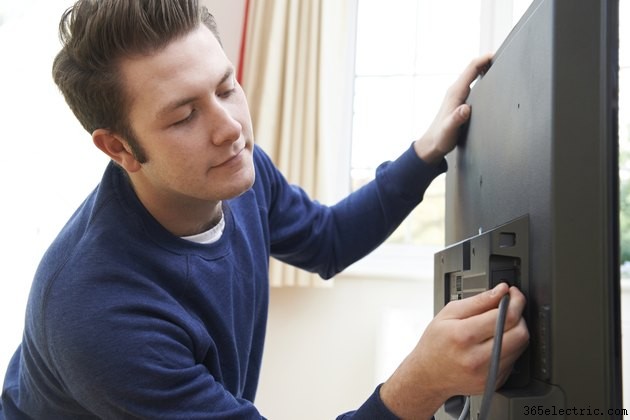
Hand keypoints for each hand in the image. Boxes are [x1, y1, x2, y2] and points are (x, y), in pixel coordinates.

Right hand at [380, 283, 528, 418]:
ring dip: (516, 331)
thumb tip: (500, 290)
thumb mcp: (448, 313)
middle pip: (520, 333)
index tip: (514, 294)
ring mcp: (487, 373)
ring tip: (499, 326)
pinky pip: (514, 359)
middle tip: (510, 308)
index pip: (505, 316)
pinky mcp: (494, 382)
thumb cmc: (435, 343)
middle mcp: (477, 357)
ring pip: (521, 347)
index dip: (515, 301)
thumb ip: (477, 301)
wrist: (427, 375)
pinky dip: (509, 347)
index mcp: (464, 335)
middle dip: (519, 315)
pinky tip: (494, 343)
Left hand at [413, 53, 492, 164]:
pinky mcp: (459, 101)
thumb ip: (457, 118)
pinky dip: (481, 78)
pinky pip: (472, 84)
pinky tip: (489, 83)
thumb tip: (465, 109)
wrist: (432, 144)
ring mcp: (457, 95)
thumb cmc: (440, 137)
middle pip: (473, 69)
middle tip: (503, 58)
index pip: (471, 69)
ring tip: (498, 66)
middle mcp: (456, 91)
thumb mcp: (449, 129)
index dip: (484, 59)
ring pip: (472, 75)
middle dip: (486, 61)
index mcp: (455, 93)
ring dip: (484, 68)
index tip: (496, 55)